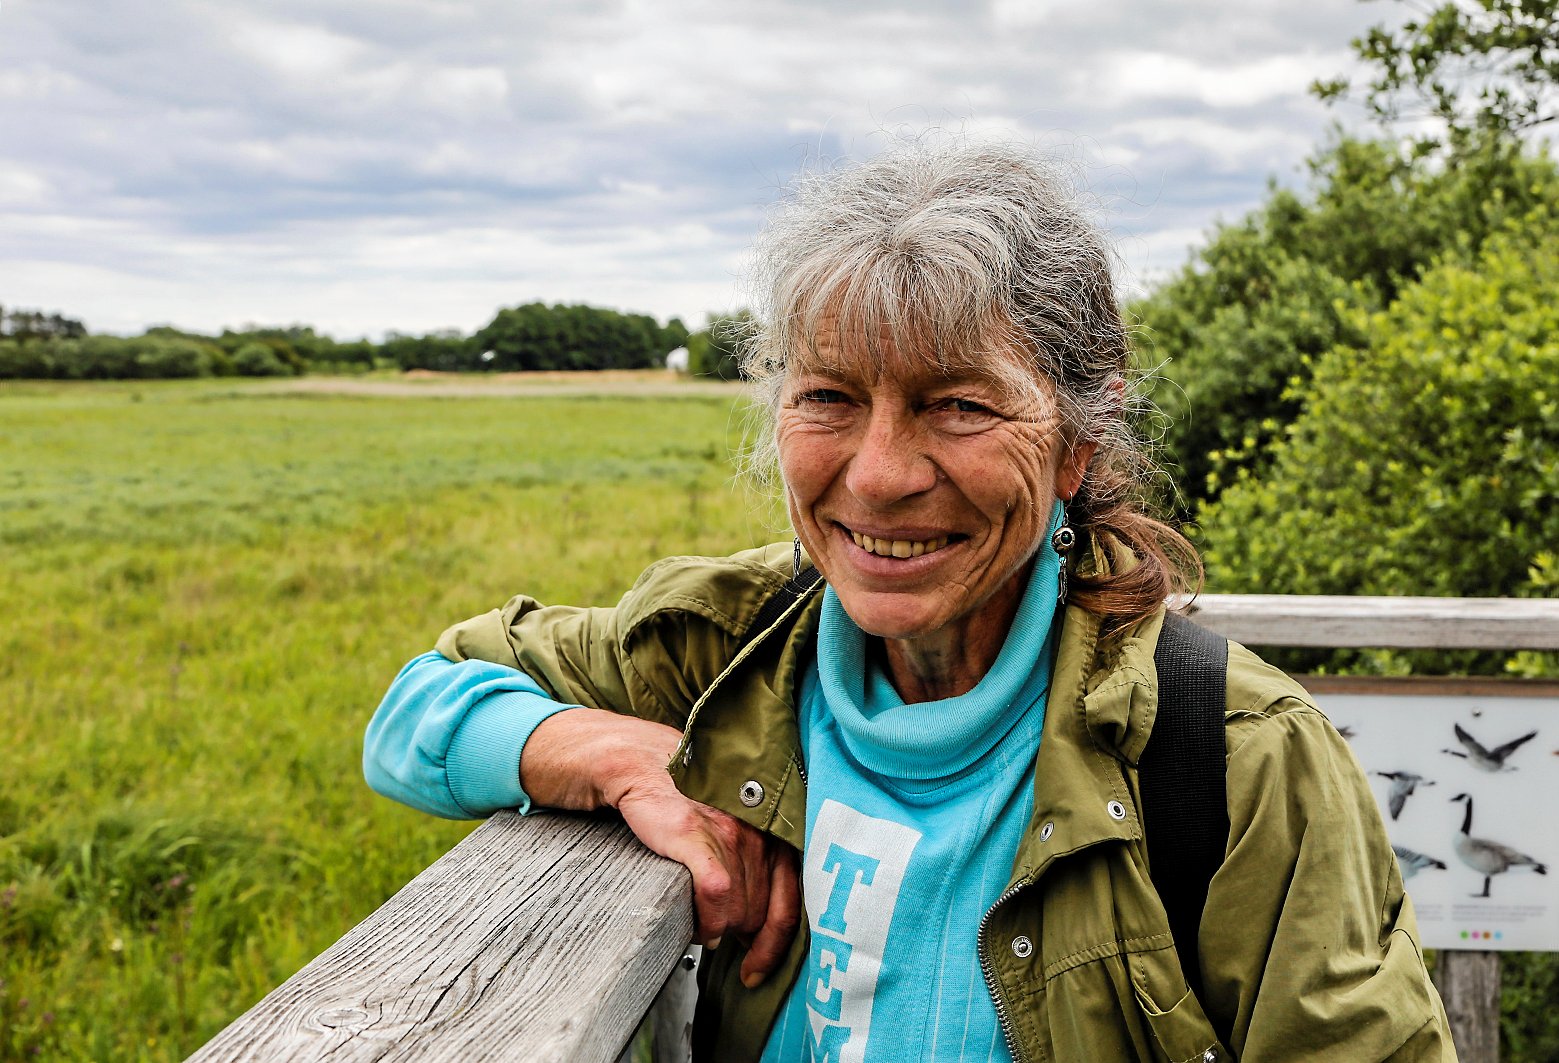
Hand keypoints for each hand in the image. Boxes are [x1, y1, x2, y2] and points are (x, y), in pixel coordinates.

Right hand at [522, 710, 801, 986]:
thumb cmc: (683, 801)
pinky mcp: (697, 834)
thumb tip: (753, 927)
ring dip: (712, 927)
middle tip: (708, 932)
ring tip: (691, 918)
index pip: (789, 903)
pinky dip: (705, 917)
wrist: (640, 765)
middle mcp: (760, 830)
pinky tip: (691, 920)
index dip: (773, 945)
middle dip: (733, 935)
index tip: (754, 971)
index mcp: (773, 831)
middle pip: (757, 914)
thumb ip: (751, 870)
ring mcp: (732, 831)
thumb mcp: (730, 831)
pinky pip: (715, 893)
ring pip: (736, 910)